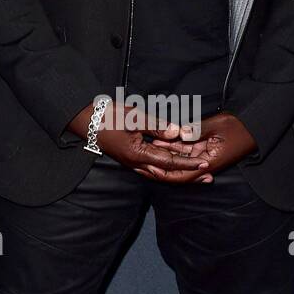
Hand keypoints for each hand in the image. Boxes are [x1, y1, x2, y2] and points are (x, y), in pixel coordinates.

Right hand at [66, 101, 209, 181]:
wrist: (86, 119)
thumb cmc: (109, 115)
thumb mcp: (135, 117)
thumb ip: (157, 126)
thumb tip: (179, 133)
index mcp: (137, 155)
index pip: (169, 163)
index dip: (188, 164)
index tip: (205, 164)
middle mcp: (136, 164)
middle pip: (167, 176)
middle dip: (188, 177)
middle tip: (207, 177)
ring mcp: (133, 163)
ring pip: (160, 175)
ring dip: (179, 175)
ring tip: (197, 174)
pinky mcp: (131, 159)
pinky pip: (153, 169)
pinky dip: (168, 169)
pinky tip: (177, 165)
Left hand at [144, 111, 257, 181]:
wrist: (256, 126)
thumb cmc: (239, 126)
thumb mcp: (216, 126)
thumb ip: (196, 130)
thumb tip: (179, 133)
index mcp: (208, 163)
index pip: (182, 175)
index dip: (164, 173)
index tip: (149, 168)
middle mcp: (206, 163)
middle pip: (179, 170)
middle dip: (161, 164)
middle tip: (143, 160)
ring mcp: (206, 156)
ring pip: (182, 158)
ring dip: (167, 153)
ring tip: (151, 144)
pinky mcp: (207, 148)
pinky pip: (188, 150)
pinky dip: (176, 147)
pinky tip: (163, 140)